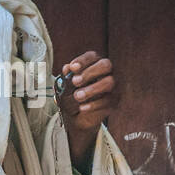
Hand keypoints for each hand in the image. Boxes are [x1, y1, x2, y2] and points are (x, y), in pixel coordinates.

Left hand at [56, 50, 118, 167]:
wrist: (75, 119)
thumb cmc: (67, 99)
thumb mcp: (61, 88)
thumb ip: (63, 79)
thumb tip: (63, 70)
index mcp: (92, 65)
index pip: (93, 55)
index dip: (83, 60)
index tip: (70, 68)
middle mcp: (105, 74)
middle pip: (107, 64)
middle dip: (91, 72)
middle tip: (76, 82)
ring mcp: (112, 89)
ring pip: (110, 82)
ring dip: (93, 89)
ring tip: (78, 97)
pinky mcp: (113, 104)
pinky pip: (109, 102)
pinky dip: (95, 105)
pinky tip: (82, 109)